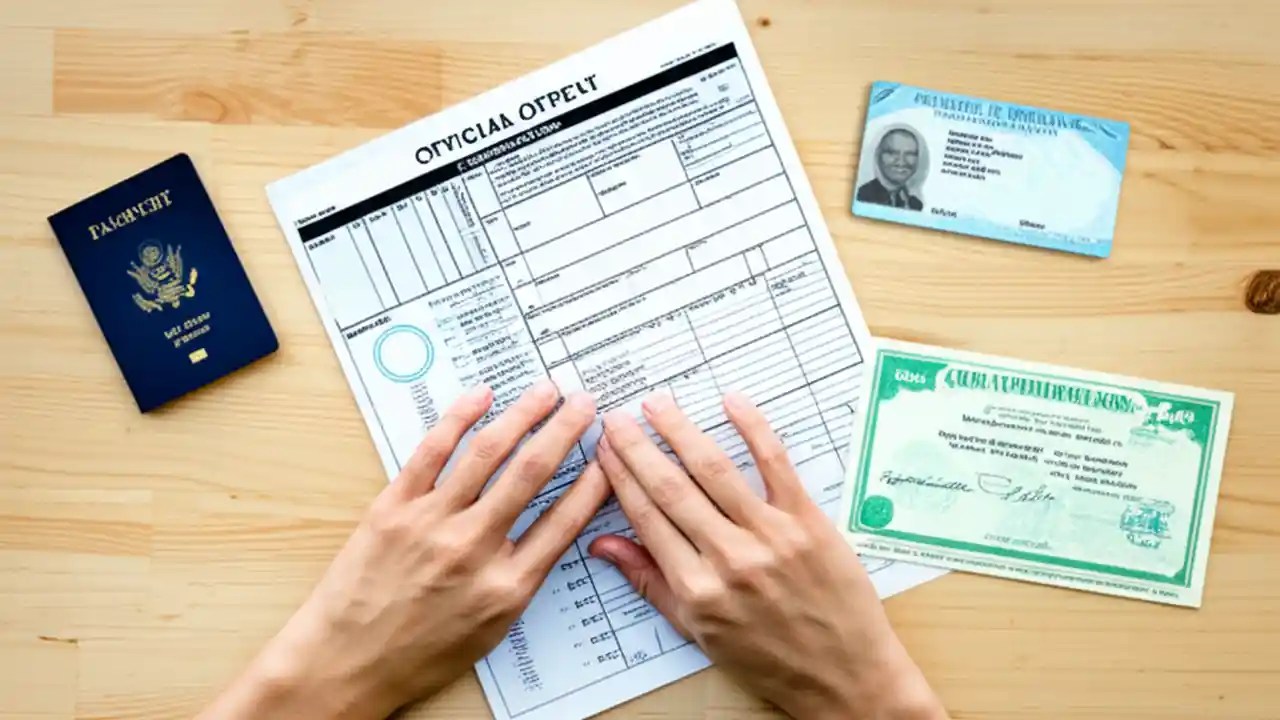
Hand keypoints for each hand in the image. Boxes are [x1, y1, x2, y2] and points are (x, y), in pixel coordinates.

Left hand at [200, 380, 607, 719]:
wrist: (345, 664)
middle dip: (565, 430)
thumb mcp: (490, 630)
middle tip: (584, 404)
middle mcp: (473, 548)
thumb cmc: (415, 654)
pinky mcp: (393, 507)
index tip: (606, 456)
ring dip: (524, 414)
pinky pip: (432, 451)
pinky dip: (460, 418)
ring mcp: (431, 523)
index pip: (564, 521)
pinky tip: (481, 398)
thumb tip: (548, 533)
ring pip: (488, 453)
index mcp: (506, 586)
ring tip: (545, 391)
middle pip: (533, 474)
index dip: (593, 483)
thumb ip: (521, 579)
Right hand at [588, 392, 945, 719]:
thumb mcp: (699, 633)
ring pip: (714, 471)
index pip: (647, 518)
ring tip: (658, 405)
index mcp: (697, 590)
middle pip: (671, 489)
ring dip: (681, 431)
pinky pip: (776, 465)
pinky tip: (731, 403)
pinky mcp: (808, 523)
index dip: (621, 479)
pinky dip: (753, 428)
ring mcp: (770, 538)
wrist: (844, 678)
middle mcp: (729, 560)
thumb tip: (603, 545)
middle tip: (617, 419)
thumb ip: (651, 581)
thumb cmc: (770, 660)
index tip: (605, 451)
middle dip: (638, 449)